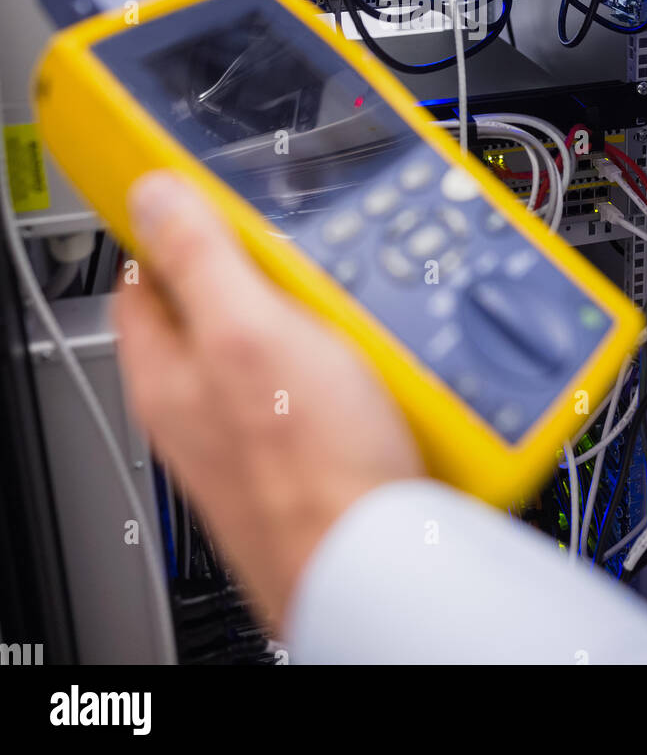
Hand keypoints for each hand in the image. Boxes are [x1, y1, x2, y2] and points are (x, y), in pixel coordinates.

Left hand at [113, 172, 423, 633]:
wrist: (383, 565)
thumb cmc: (309, 474)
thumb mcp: (247, 335)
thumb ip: (199, 259)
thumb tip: (155, 195)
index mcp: (169, 374)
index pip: (144, 280)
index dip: (171, 230)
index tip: (209, 196)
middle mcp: (208, 404)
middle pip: (223, 306)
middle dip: (266, 270)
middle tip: (308, 259)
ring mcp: (264, 428)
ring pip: (286, 341)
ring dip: (323, 315)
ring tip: (358, 313)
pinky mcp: (318, 446)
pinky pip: (334, 381)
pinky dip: (360, 361)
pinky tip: (388, 362)